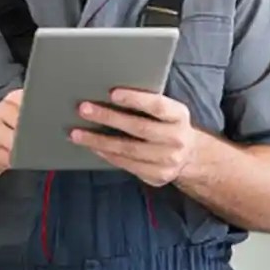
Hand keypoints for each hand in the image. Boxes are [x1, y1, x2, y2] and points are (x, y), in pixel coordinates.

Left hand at [69, 88, 195, 186]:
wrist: (191, 156)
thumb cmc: (168, 125)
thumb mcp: (168, 111)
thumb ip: (147, 103)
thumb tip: (110, 93)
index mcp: (179, 116)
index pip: (157, 105)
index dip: (135, 99)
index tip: (112, 93)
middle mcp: (176, 138)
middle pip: (139, 128)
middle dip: (108, 117)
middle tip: (84, 109)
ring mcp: (168, 160)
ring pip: (128, 150)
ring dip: (99, 141)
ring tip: (77, 133)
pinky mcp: (157, 176)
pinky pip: (126, 164)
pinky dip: (106, 155)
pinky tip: (92, 147)